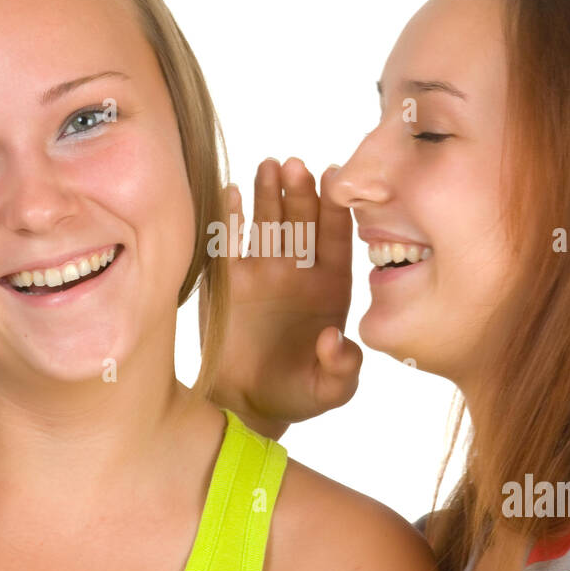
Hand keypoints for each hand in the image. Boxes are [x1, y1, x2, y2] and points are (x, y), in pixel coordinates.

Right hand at [200, 157, 362, 438]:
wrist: (246, 405)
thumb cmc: (297, 395)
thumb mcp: (330, 391)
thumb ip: (342, 369)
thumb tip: (335, 340)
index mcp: (331, 288)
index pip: (337, 240)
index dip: (337, 211)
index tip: (336, 180)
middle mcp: (298, 271)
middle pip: (302, 221)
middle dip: (301, 192)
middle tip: (296, 165)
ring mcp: (262, 271)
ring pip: (268, 222)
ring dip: (268, 193)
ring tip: (269, 165)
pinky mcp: (227, 279)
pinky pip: (229, 241)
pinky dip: (229, 217)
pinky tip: (229, 192)